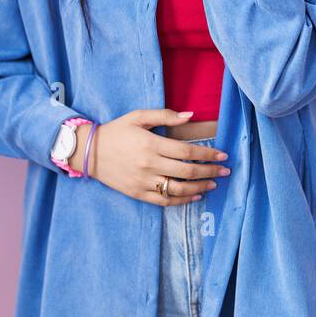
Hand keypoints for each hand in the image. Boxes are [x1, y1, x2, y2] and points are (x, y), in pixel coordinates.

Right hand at [76, 109, 230, 204]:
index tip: (223, 155)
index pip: (188, 151)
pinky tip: (194, 196)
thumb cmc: (117, 131)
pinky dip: (182, 201)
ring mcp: (144, 181)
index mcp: (151, 144)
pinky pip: (164, 201)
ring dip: (200, 188)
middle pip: (187, 171)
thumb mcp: (139, 117)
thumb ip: (165, 115)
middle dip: (210, 171)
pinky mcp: (138, 193)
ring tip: (213, 184)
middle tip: (225, 171)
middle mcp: (149, 164)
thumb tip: (191, 115)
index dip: (208, 154)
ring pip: (178, 189)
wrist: (90, 152)